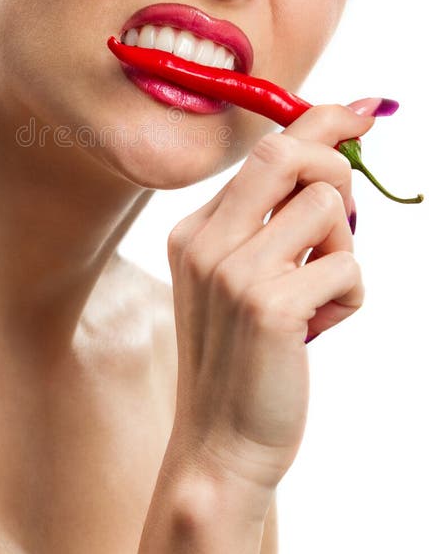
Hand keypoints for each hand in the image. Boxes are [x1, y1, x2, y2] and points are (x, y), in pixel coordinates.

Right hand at [166, 104, 375, 493]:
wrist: (220, 441)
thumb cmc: (243, 357)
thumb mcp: (241, 279)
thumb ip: (269, 222)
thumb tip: (328, 159)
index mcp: (195, 230)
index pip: (264, 152)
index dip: (317, 123)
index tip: (358, 112)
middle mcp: (206, 241)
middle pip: (286, 154)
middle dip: (336, 169)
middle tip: (344, 222)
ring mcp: (233, 272)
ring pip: (327, 207)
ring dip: (343, 250)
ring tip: (318, 294)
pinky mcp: (269, 306)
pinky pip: (348, 266)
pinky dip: (350, 295)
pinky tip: (319, 329)